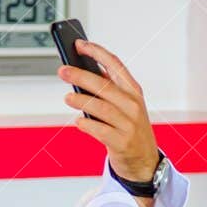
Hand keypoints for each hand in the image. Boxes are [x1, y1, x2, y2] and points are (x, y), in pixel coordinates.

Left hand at [58, 38, 157, 181]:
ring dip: (80, 100)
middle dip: (80, 75)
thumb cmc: (129, 128)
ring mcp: (128, 124)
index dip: (96, 51)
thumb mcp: (126, 105)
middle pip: (103, 85)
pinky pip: (99, 130)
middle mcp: (133, 105)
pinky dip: (86, 124)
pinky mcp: (121, 142)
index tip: (79, 44)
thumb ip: (109, 89)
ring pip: (99, 107)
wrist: (144, 162)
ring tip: (68, 97)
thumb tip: (81, 72)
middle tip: (62, 70)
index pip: (115, 64)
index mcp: (134, 91)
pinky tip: (78, 121)